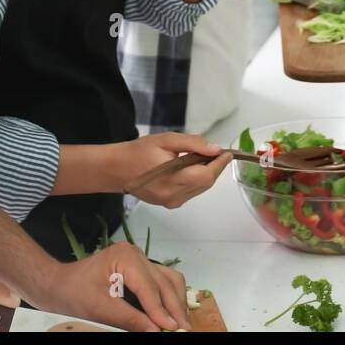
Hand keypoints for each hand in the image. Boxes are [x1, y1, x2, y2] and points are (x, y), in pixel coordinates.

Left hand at [54, 242, 190, 331]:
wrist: (59, 284)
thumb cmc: (74, 293)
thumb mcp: (101, 309)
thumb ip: (130, 319)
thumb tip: (157, 331)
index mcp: (125, 257)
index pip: (150, 288)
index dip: (163, 311)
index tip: (173, 329)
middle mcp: (136, 254)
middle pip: (165, 282)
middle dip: (175, 308)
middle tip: (184, 330)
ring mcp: (139, 259)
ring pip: (169, 280)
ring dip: (176, 302)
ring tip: (181, 324)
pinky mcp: (140, 268)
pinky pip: (162, 281)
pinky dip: (169, 297)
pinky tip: (171, 313)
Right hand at [119, 133, 233, 207]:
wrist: (117, 169)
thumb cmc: (140, 151)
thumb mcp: (166, 140)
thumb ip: (192, 144)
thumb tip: (215, 149)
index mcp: (172, 178)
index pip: (205, 176)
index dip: (219, 165)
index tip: (226, 153)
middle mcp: (173, 195)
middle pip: (205, 183)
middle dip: (214, 167)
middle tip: (214, 152)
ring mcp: (171, 202)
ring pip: (200, 189)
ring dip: (206, 174)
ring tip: (200, 159)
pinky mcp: (170, 204)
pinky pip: (191, 192)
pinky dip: (196, 180)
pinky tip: (188, 169)